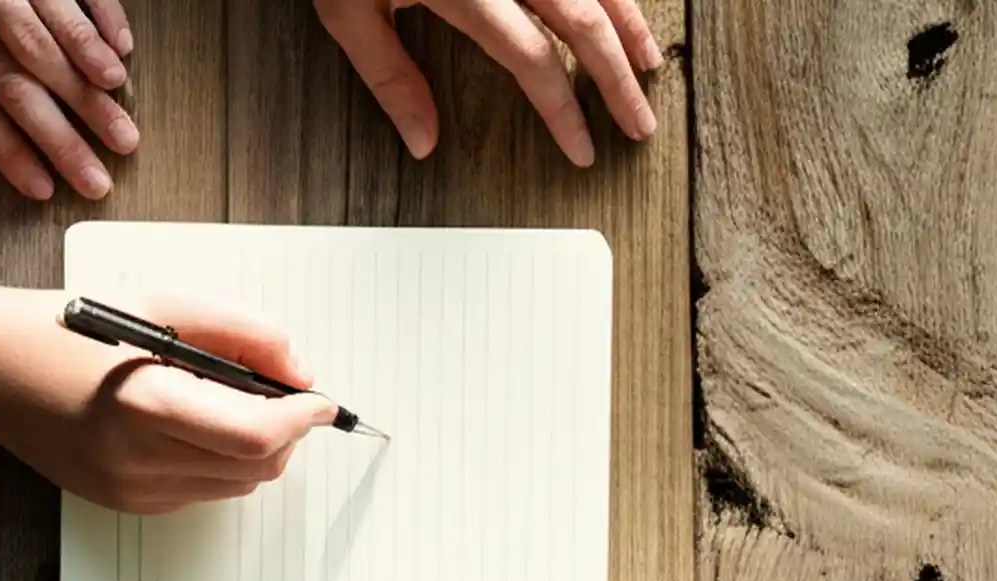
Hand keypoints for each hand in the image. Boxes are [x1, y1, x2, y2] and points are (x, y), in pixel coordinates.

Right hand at [0, 291, 336, 514]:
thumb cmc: (78, 327)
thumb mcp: (169, 304)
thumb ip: (247, 334)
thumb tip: (301, 374)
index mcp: (149, 404)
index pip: (257, 435)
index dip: (302, 418)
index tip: (320, 401)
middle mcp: (140, 460)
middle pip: (257, 467)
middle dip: (285, 433)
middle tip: (281, 395)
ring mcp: (132, 491)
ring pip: (236, 485)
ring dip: (255, 449)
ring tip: (228, 402)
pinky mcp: (127, 504)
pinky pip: (202, 491)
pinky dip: (218, 461)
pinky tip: (190, 423)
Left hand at [315, 0, 660, 165]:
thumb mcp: (347, 9)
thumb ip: (389, 75)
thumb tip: (423, 144)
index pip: (533, 59)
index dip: (564, 110)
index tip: (582, 149)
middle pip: (582, 22)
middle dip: (617, 78)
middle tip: (638, 124)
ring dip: (629, 23)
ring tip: (648, 65)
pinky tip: (623, 5)